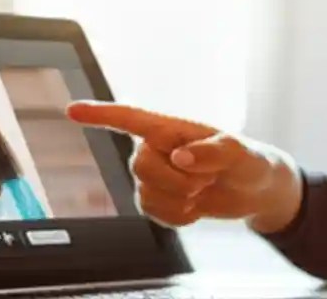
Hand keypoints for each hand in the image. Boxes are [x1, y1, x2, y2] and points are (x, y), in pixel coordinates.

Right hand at [66, 101, 301, 230]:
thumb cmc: (248, 160)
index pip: (129, 118)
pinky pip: (154, 214)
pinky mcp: (159, 200)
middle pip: (139, 165)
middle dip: (174, 180)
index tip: (72, 110)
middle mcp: (156, 148)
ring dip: (180, 200)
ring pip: (146, 193)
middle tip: (205, 180)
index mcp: (171, 128)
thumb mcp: (240, 152)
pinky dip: (179, 218)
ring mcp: (156, 176)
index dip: (100, 114)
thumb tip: (180, 156)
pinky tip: (196, 208)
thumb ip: (213, 151)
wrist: (254, 191)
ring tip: (203, 189)